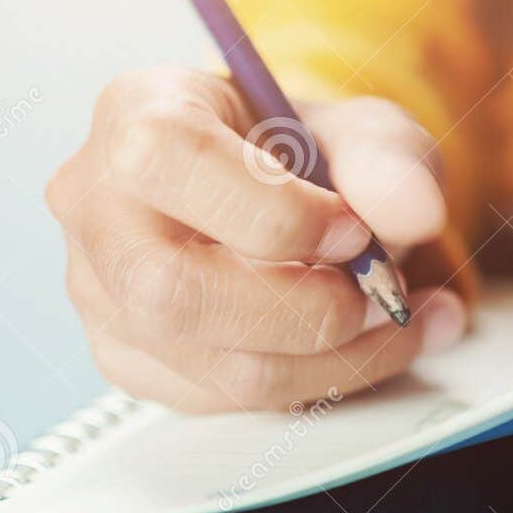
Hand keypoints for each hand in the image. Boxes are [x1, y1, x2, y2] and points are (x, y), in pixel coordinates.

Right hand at [46, 67, 471, 411]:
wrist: (289, 192)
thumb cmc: (308, 151)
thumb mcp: (364, 129)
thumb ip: (391, 158)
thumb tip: (416, 211)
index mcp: (138, 112)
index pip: (168, 161)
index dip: (274, 212)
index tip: (353, 232)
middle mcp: (97, 205)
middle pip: (172, 291)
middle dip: (307, 310)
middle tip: (384, 293)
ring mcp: (103, 292)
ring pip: (213, 366)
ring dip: (336, 358)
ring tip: (403, 319)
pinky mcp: (133, 359)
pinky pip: (229, 400)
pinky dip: (319, 381)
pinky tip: (370, 344)